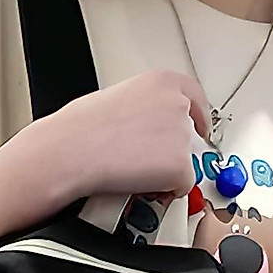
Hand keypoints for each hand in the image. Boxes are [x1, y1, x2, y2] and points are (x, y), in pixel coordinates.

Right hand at [16, 69, 208, 205]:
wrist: (72, 151)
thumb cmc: (81, 129)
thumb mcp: (118, 98)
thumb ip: (144, 107)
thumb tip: (148, 125)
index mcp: (162, 81)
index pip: (195, 96)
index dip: (199, 116)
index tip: (201, 128)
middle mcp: (177, 104)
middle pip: (190, 134)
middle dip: (174, 151)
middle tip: (148, 162)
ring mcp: (181, 135)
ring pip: (185, 163)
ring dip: (165, 171)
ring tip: (133, 169)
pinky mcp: (180, 166)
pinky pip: (182, 186)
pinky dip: (164, 191)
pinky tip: (139, 182)